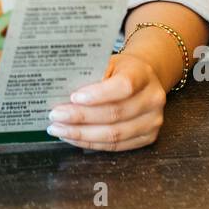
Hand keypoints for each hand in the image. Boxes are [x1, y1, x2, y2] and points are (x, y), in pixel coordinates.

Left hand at [45, 53, 166, 151]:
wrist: (145, 78)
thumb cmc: (121, 69)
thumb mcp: (109, 62)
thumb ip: (92, 74)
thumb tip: (62, 92)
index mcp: (143, 74)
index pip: (123, 86)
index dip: (98, 94)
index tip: (73, 97)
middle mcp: (152, 99)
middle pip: (115, 114)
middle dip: (81, 117)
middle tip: (56, 116)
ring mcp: (152, 121)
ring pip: (114, 135)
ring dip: (82, 134)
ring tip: (59, 129)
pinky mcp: (147, 138)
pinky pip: (116, 146)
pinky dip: (91, 143)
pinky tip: (73, 137)